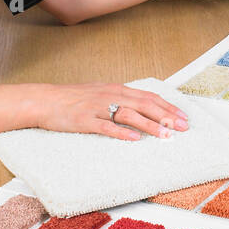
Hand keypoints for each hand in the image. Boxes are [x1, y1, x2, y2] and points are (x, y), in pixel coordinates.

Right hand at [35, 83, 189, 140]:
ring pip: (129, 115)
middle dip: (166, 116)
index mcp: (116, 89)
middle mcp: (111, 96)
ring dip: (150, 125)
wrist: (45, 100)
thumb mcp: (101, 93)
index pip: (149, 97)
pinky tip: (135, 139)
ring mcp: (98, 108)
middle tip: (182, 128)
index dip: (167, 107)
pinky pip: (106, 127)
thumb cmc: (73, 99)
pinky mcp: (85, 120)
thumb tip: (141, 107)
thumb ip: (121, 99)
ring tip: (166, 135)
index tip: (183, 117)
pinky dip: (122, 133)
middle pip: (144, 105)